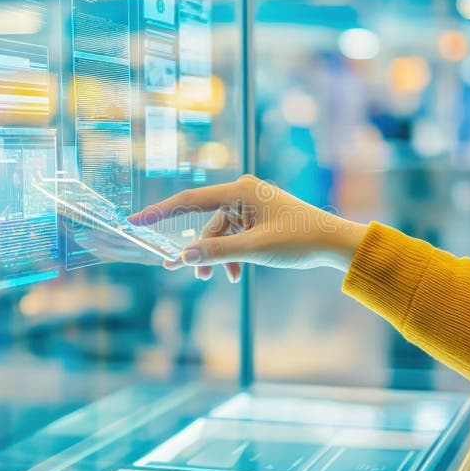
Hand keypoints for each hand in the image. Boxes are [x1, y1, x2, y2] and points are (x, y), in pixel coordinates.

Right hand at [128, 175, 366, 282]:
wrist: (334, 243)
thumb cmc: (299, 240)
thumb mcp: (254, 249)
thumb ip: (216, 251)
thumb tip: (182, 256)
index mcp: (240, 190)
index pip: (189, 201)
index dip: (159, 213)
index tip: (134, 222)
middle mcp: (242, 193)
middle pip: (205, 220)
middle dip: (194, 247)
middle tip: (171, 267)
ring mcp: (250, 205)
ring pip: (219, 232)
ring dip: (216, 256)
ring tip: (217, 279)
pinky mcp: (258, 217)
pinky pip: (234, 235)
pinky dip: (231, 254)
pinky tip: (234, 275)